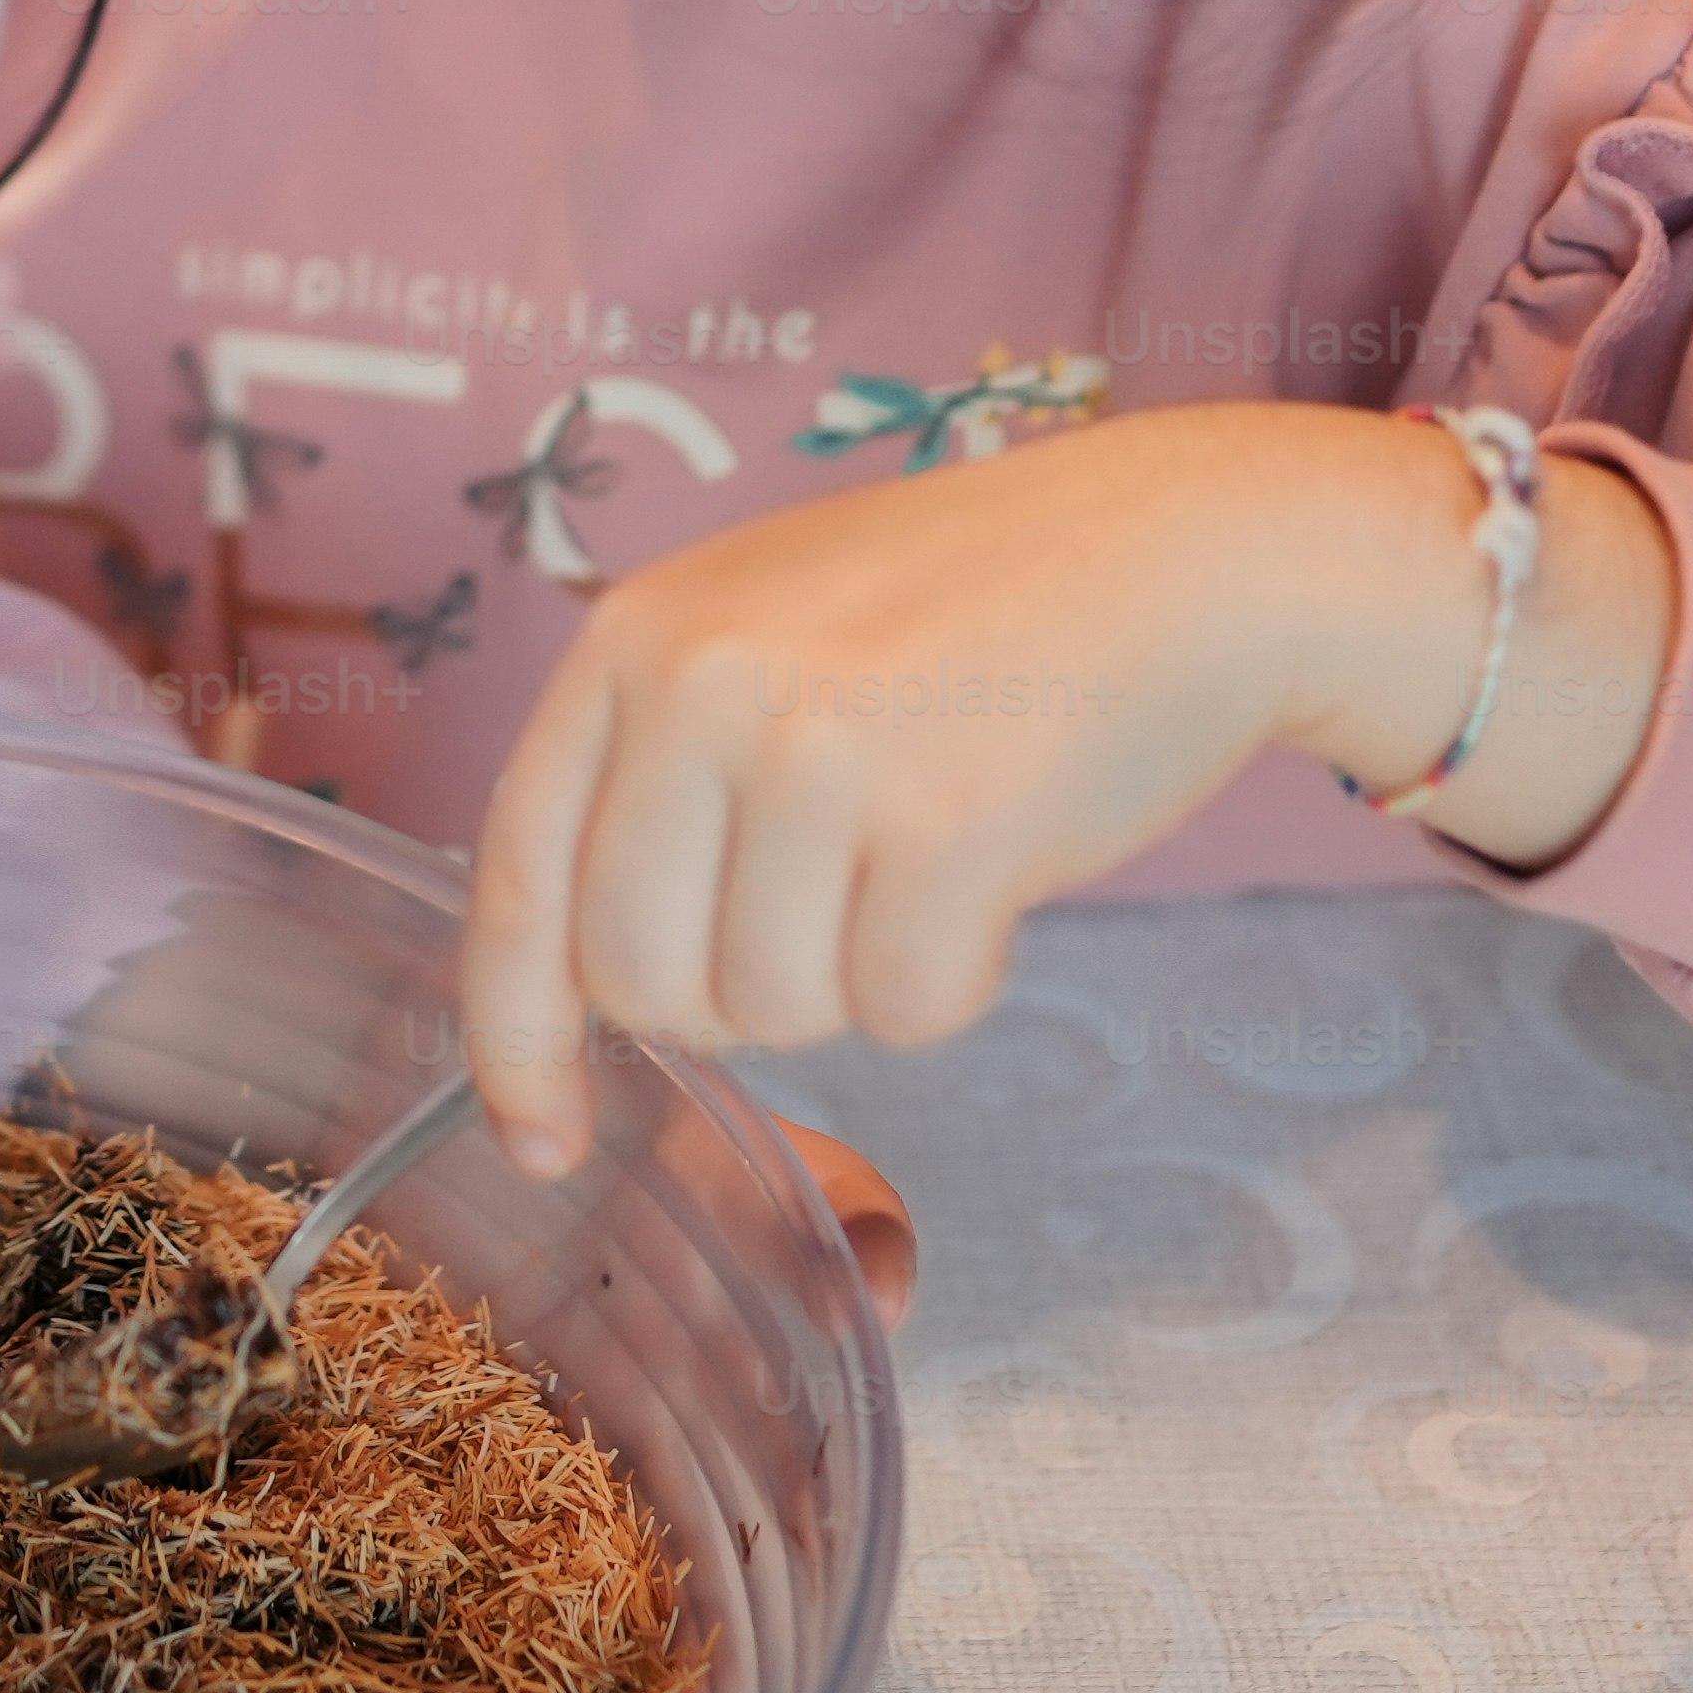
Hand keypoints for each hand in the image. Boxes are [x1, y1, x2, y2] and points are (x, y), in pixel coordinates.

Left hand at [459, 401, 1674, 1172]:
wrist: (1175, 551)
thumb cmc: (960, 615)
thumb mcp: (754, 634)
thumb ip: (650, 776)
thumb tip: (576, 998)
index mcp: (628, 641)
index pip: (517, 883)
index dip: (517, 1042)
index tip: (543, 1141)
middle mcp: (700, 687)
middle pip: (642, 986)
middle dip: (736, 997)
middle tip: (833, 904)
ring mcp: (820, 753)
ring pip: (773, 1013)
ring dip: (856, 976)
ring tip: (922, 848)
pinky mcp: (948, 824)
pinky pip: (903, 1012)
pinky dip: (954, 978)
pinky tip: (994, 869)